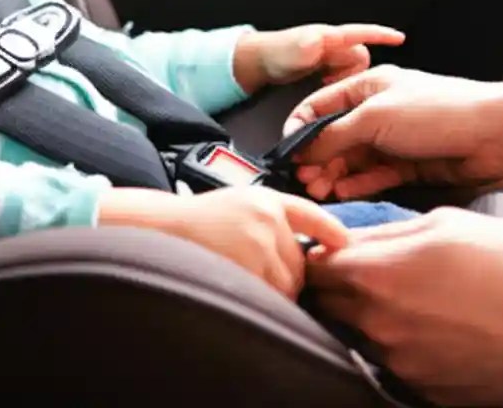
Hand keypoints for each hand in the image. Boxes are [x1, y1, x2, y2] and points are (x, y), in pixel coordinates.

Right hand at [104, 186, 350, 297]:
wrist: (160, 227)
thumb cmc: (194, 220)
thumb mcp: (236, 204)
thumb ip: (267, 220)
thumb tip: (298, 253)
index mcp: (267, 200)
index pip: (312, 216)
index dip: (331, 232)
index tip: (343, 245)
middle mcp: (269, 219)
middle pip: (300, 262)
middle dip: (288, 277)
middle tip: (261, 280)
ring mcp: (259, 245)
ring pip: (288, 284)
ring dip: (276, 293)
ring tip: (248, 287)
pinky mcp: (248, 269)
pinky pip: (270, 297)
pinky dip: (262, 302)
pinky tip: (243, 295)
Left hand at [233, 23, 405, 93]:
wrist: (258, 65)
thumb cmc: (274, 54)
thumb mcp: (289, 51)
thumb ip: (302, 48)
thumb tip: (315, 44)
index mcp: (330, 39)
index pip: (362, 33)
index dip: (382, 36)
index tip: (400, 38)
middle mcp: (334, 49)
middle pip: (361, 61)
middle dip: (356, 77)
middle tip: (341, 90)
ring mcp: (331, 62)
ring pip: (354, 75)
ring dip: (347, 88)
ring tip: (332, 96)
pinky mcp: (327, 75)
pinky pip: (344, 83)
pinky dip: (341, 93)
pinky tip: (333, 102)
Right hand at [283, 65, 502, 199]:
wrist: (495, 133)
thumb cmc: (438, 111)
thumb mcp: (375, 117)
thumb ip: (336, 136)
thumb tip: (305, 151)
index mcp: (368, 87)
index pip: (321, 105)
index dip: (300, 128)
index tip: (288, 152)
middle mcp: (379, 112)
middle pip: (335, 137)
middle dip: (317, 158)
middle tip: (305, 180)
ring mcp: (394, 139)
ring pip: (354, 160)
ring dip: (335, 174)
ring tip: (321, 191)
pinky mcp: (410, 164)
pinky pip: (376, 175)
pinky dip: (358, 184)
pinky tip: (344, 193)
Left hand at [307, 208, 502, 406]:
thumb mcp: (449, 224)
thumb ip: (389, 233)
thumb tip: (354, 240)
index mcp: (376, 275)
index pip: (314, 268)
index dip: (322, 257)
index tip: (336, 254)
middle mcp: (376, 323)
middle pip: (329, 306)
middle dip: (342, 290)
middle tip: (377, 278)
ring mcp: (398, 363)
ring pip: (362, 337)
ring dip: (375, 321)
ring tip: (421, 305)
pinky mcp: (422, 391)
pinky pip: (396, 365)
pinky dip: (408, 349)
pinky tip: (442, 333)